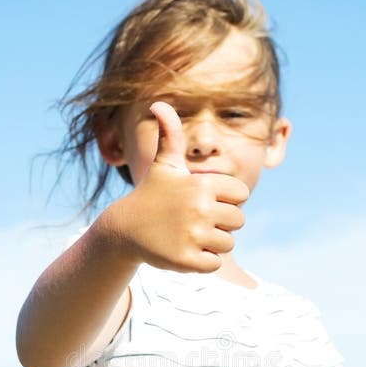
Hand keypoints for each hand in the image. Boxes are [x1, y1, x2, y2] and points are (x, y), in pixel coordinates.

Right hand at [109, 101, 248, 272]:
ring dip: (213, 243)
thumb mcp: (164, 165)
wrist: (124, 229)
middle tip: (195, 221)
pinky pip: (215, 263)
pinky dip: (204, 261)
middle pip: (238, 221)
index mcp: (201, 184)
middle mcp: (199, 209)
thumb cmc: (151, 194)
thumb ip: (170, 135)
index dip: (226, 199)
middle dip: (222, 223)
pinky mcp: (187, 260)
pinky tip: (186, 250)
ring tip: (190, 235)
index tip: (204, 201)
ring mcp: (193, 236)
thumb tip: (158, 103)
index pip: (241, 195)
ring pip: (228, 243)